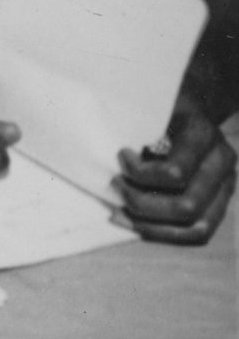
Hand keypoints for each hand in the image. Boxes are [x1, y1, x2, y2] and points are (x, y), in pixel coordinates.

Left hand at [116, 94, 232, 243]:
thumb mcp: (148, 104)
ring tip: (119, 211)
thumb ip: (136, 123)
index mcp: (204, 136)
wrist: (187, 110)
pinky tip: (133, 222)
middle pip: (187, 206)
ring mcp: (224, 186)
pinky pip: (196, 233)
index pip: (175, 173)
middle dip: (142, 203)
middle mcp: (221, 163)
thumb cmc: (158, 108)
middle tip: (115, 185)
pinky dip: (162, 233)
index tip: (120, 156)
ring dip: (151, 225)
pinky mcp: (218, 204)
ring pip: (196, 228)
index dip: (140, 174)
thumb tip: (114, 152)